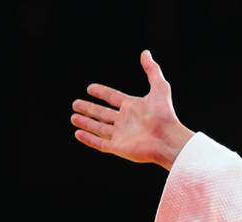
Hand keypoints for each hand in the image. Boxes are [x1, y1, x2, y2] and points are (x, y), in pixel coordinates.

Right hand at [71, 50, 194, 169]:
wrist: (168, 140)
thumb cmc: (166, 115)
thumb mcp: (160, 88)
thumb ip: (152, 70)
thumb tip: (146, 52)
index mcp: (134, 107)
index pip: (113, 98)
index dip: (102, 93)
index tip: (90, 88)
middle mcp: (127, 121)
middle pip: (103, 113)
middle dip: (89, 109)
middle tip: (75, 104)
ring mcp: (122, 135)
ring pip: (99, 128)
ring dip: (86, 123)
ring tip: (73, 117)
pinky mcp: (119, 148)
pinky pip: (100, 143)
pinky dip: (89, 139)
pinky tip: (77, 133)